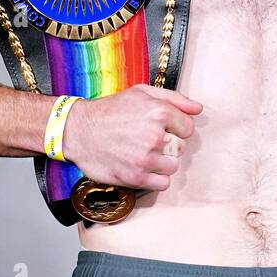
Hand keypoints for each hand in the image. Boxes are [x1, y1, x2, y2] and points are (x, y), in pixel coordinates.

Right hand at [62, 85, 202, 192]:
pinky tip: (143, 168)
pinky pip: (163, 183)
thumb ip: (174, 99)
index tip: (163, 128)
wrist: (78, 130)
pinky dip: (155, 178)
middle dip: (169, 145)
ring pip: (173, 166)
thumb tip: (198, 109)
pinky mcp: (135, 177)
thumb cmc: (111, 110)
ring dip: (162, 162)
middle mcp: (155, 135)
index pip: (189, 128)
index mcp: (159, 112)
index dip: (176, 128)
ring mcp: (145, 158)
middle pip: (181, 148)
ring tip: (144, 154)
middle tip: (148, 140)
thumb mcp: (142, 93)